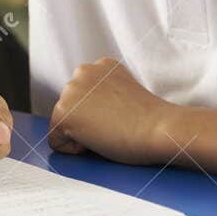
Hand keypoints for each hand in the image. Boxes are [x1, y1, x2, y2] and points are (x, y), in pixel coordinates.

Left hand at [49, 58, 179, 165]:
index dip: (100, 115)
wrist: (160, 128)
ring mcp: (71, 91)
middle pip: (72, 108)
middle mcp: (83, 72)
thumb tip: (90, 112)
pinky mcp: (64, 113)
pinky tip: (98, 141)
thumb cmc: (151, 120)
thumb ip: (105, 95)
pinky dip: (74, 149)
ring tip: (108, 131)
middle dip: (87, 122)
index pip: (85, 97)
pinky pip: (56, 142)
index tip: (120, 117)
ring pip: (63, 124)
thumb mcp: (125, 94)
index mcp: (101, 66)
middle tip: (115, 126)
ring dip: (80, 134)